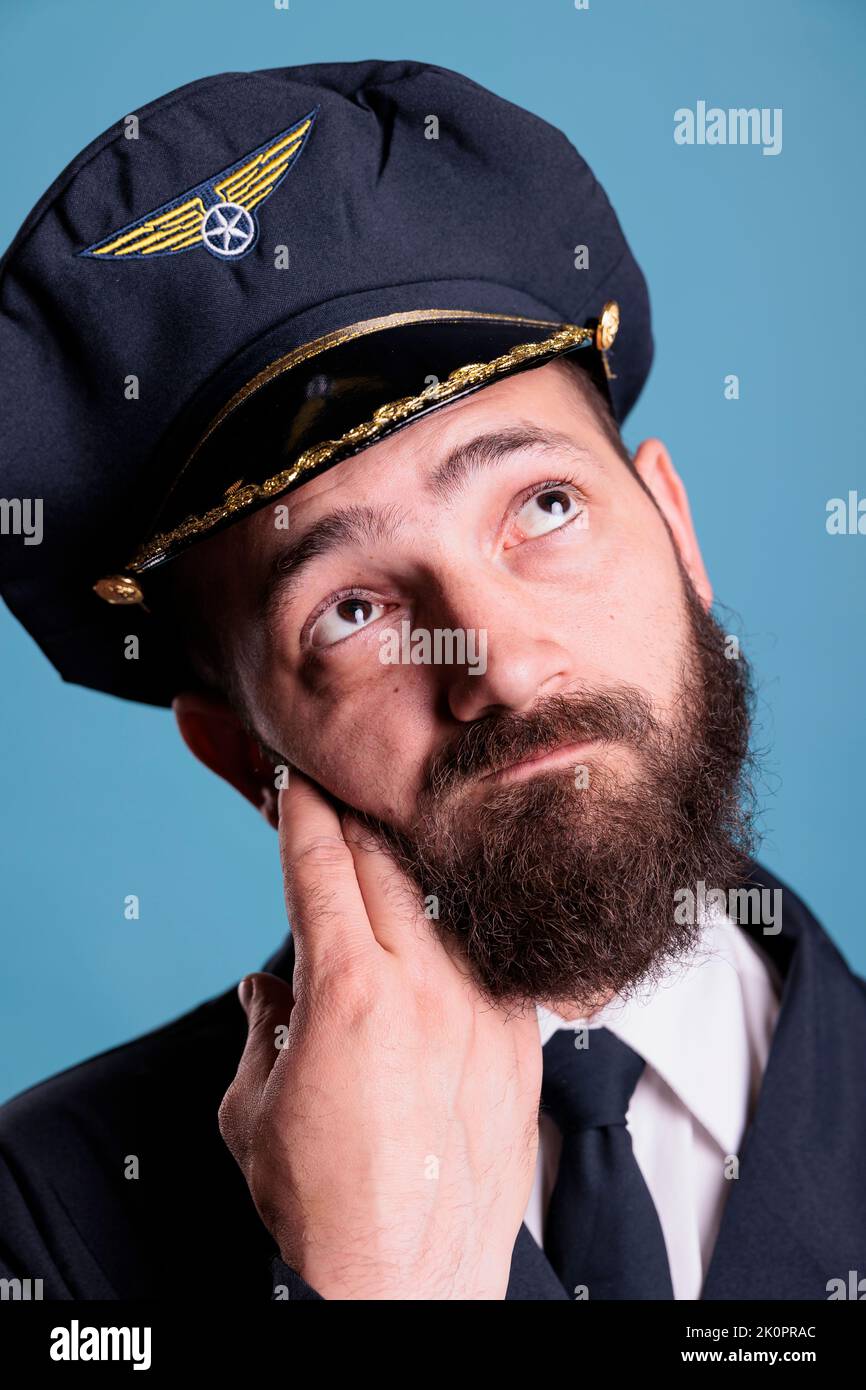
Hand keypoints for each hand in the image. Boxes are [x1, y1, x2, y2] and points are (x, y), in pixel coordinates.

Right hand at [218, 771, 542, 1299]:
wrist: (411, 1286)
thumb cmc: (323, 1209)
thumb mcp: (252, 1113)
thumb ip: (259, 1030)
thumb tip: (264, 989)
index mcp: (347, 996)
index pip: (319, 868)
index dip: (302, 814)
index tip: (295, 782)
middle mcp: (424, 988)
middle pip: (386, 863)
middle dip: (353, 820)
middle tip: (336, 797)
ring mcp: (482, 1010)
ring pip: (446, 897)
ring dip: (411, 865)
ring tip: (392, 846)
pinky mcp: (521, 1040)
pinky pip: (492, 954)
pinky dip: (462, 927)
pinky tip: (447, 920)